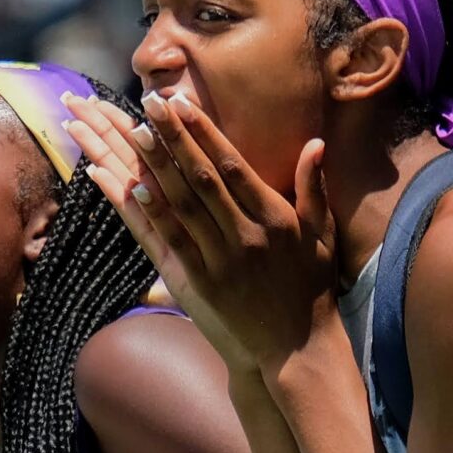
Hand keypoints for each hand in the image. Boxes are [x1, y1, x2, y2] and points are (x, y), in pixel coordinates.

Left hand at [65, 89, 337, 373]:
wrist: (298, 349)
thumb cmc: (311, 289)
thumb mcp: (321, 236)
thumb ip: (313, 189)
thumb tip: (316, 143)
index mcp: (274, 218)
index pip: (232, 165)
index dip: (203, 132)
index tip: (181, 102)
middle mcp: (246, 235)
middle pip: (202, 177)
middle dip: (173, 137)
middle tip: (148, 103)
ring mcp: (221, 261)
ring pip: (182, 204)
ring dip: (155, 167)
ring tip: (131, 132)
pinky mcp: (201, 285)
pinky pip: (170, 241)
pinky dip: (150, 213)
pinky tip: (131, 186)